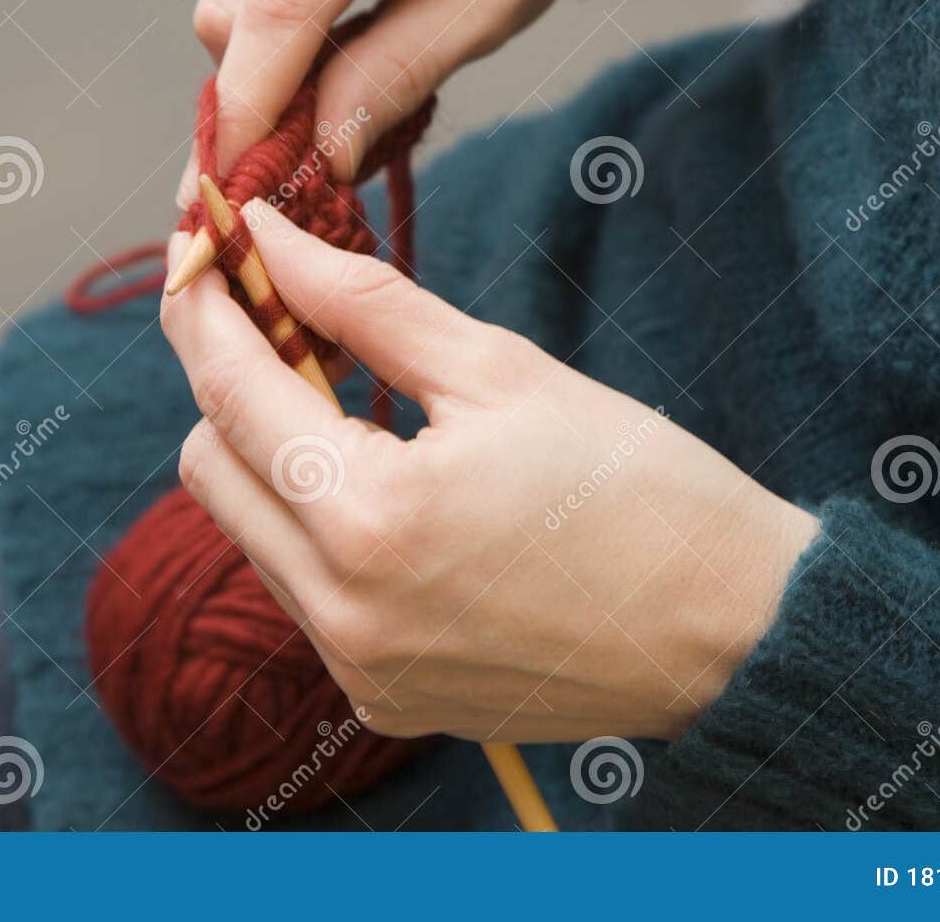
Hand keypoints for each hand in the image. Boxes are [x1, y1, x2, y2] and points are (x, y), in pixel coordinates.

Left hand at [160, 206, 818, 741]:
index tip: (205, 253)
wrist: (734, 631)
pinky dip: (315, 526)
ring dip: (268, 455)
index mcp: (371, 520)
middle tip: (286, 319)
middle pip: (207, 468)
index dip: (206, 309)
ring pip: (247, 532)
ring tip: (347, 400)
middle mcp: (342, 613)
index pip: (230, 392)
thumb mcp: (502, 372)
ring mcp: (358, 669)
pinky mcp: (382, 698)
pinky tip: (384, 487)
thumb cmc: (641, 491)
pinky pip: (300, 592)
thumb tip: (274, 242)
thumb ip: (367, 303)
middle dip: (228, 382)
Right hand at [183, 0, 628, 202]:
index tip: (232, 187)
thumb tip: (321, 160)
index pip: (282, 8)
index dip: (249, 108)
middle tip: (315, 137)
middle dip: (256, 94)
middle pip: (228, 12)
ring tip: (347, 35)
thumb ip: (395, 79)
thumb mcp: (485, 9)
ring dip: (263, 45)